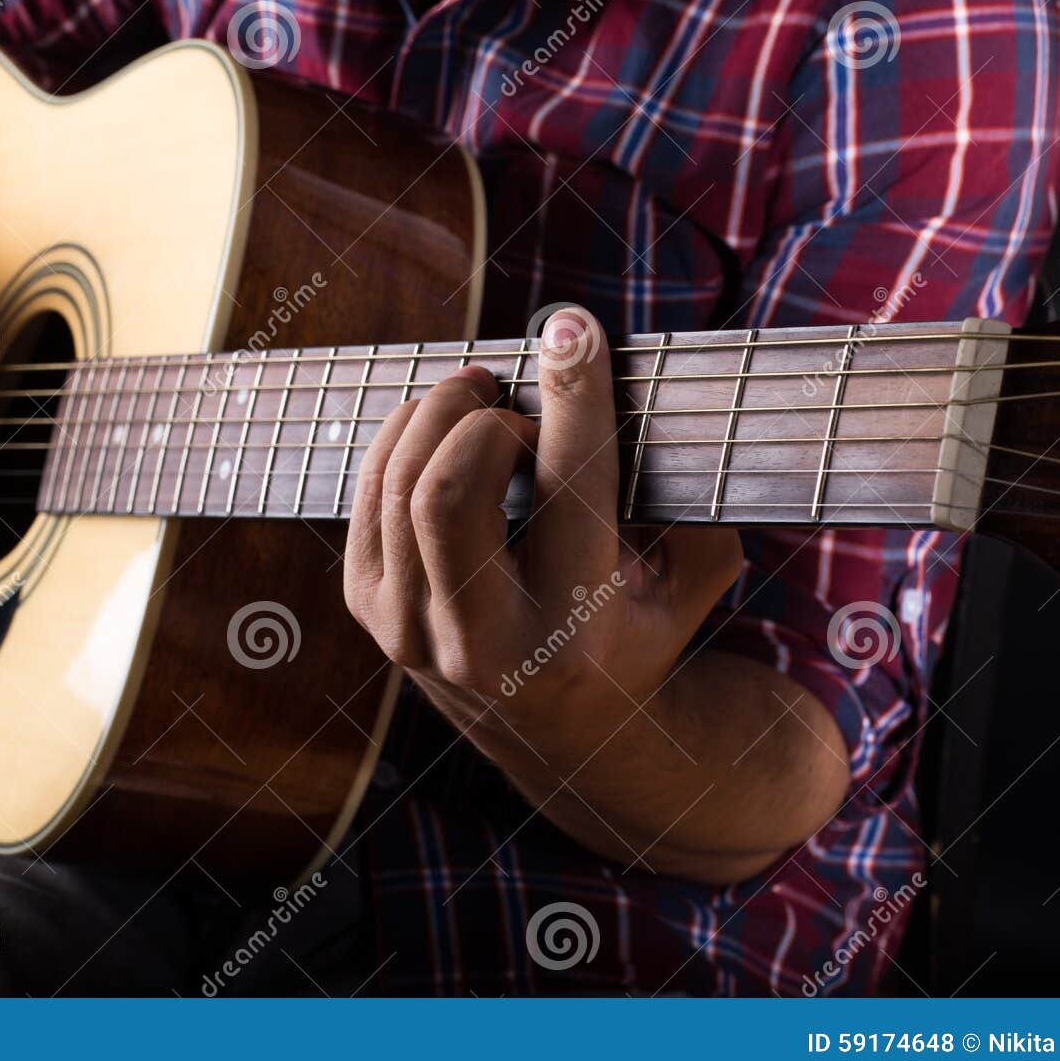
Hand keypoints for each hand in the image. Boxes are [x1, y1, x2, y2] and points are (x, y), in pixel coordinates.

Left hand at [344, 307, 742, 739]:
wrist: (560, 730)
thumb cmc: (637, 626)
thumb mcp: (691, 576)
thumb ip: (683, 488)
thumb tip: (614, 378)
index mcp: (574, 638)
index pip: (568, 488)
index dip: (574, 394)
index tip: (574, 329)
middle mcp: (482, 645)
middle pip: (450, 491)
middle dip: (481, 416)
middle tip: (510, 398)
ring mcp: (409, 633)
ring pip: (399, 482)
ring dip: (440, 415)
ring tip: (481, 402)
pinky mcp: (367, 609)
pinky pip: (368, 492)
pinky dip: (404, 438)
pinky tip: (443, 433)